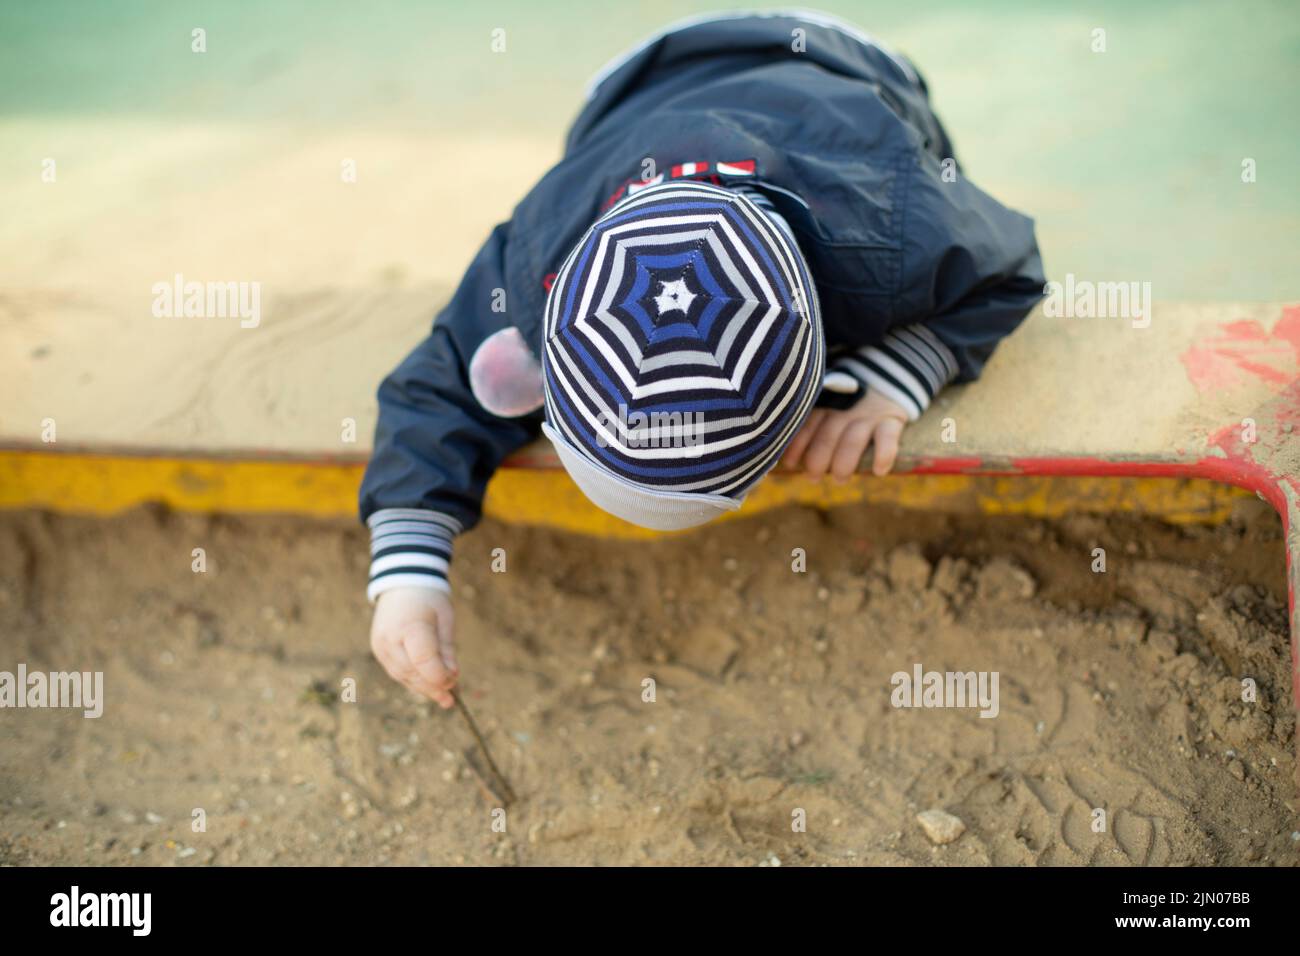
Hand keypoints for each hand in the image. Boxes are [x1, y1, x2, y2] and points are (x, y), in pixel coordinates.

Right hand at [370, 587, 457, 707]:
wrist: (401, 583)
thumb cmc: (429, 599)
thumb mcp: (445, 618)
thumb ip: (447, 649)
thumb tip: (452, 677)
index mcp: (409, 625)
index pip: (423, 659)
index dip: (439, 675)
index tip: (455, 681)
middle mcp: (389, 639)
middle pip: (412, 672)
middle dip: (433, 687)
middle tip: (452, 699)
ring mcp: (380, 647)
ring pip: (403, 676)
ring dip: (424, 689)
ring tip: (444, 698)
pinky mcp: (378, 651)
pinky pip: (397, 672)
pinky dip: (414, 681)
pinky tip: (429, 687)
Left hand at [782, 391, 909, 480]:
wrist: (887, 377)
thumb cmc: (848, 403)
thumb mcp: (828, 405)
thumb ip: (811, 425)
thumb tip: (788, 460)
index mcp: (825, 405)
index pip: (806, 427)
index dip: (796, 447)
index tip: (790, 465)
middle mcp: (844, 409)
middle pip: (827, 437)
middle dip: (817, 461)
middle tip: (813, 478)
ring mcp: (869, 414)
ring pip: (853, 441)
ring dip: (844, 464)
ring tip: (839, 479)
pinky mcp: (892, 418)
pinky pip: (888, 437)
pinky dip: (884, 455)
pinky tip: (878, 471)